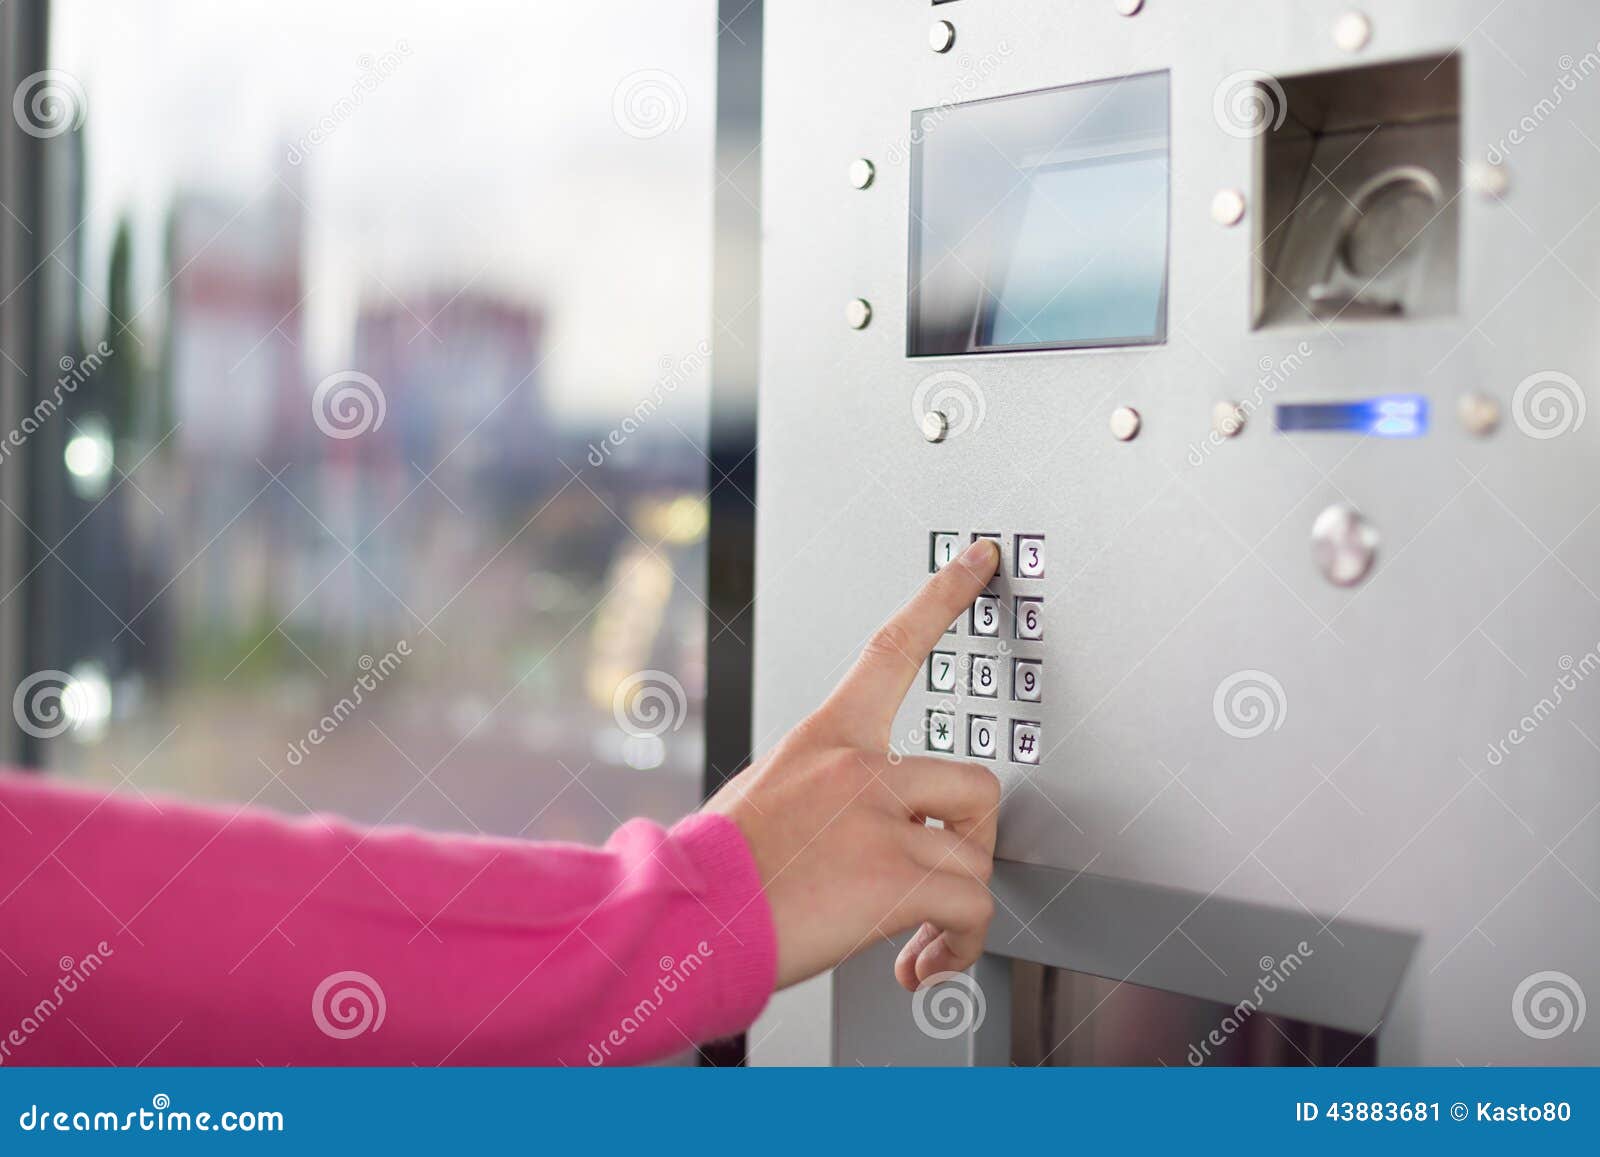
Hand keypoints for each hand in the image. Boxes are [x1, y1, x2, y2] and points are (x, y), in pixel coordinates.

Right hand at [705, 538, 1001, 990]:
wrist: (686, 920)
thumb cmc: (717, 872)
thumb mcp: (767, 800)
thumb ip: (831, 796)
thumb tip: (872, 831)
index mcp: (826, 739)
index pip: (893, 648)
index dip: (943, 597)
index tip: (980, 559)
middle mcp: (858, 768)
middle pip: (977, 784)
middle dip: (972, 843)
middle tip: (942, 877)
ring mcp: (880, 820)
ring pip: (977, 857)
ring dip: (960, 906)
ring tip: (924, 936)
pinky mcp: (894, 877)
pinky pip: (971, 908)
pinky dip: (959, 946)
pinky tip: (922, 962)